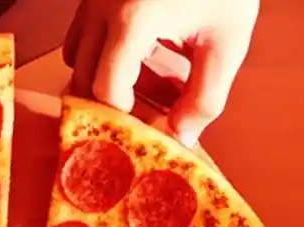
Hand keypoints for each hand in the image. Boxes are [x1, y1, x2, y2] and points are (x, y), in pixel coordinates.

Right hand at [64, 0, 258, 144]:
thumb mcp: (227, 42)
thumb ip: (205, 98)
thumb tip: (181, 137)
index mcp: (133, 20)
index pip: (106, 90)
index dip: (126, 118)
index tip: (153, 128)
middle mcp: (101, 8)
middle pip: (84, 80)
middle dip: (117, 104)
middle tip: (156, 113)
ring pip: (76, 58)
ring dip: (107, 80)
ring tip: (154, 82)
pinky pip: (82, 35)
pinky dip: (104, 56)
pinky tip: (145, 55)